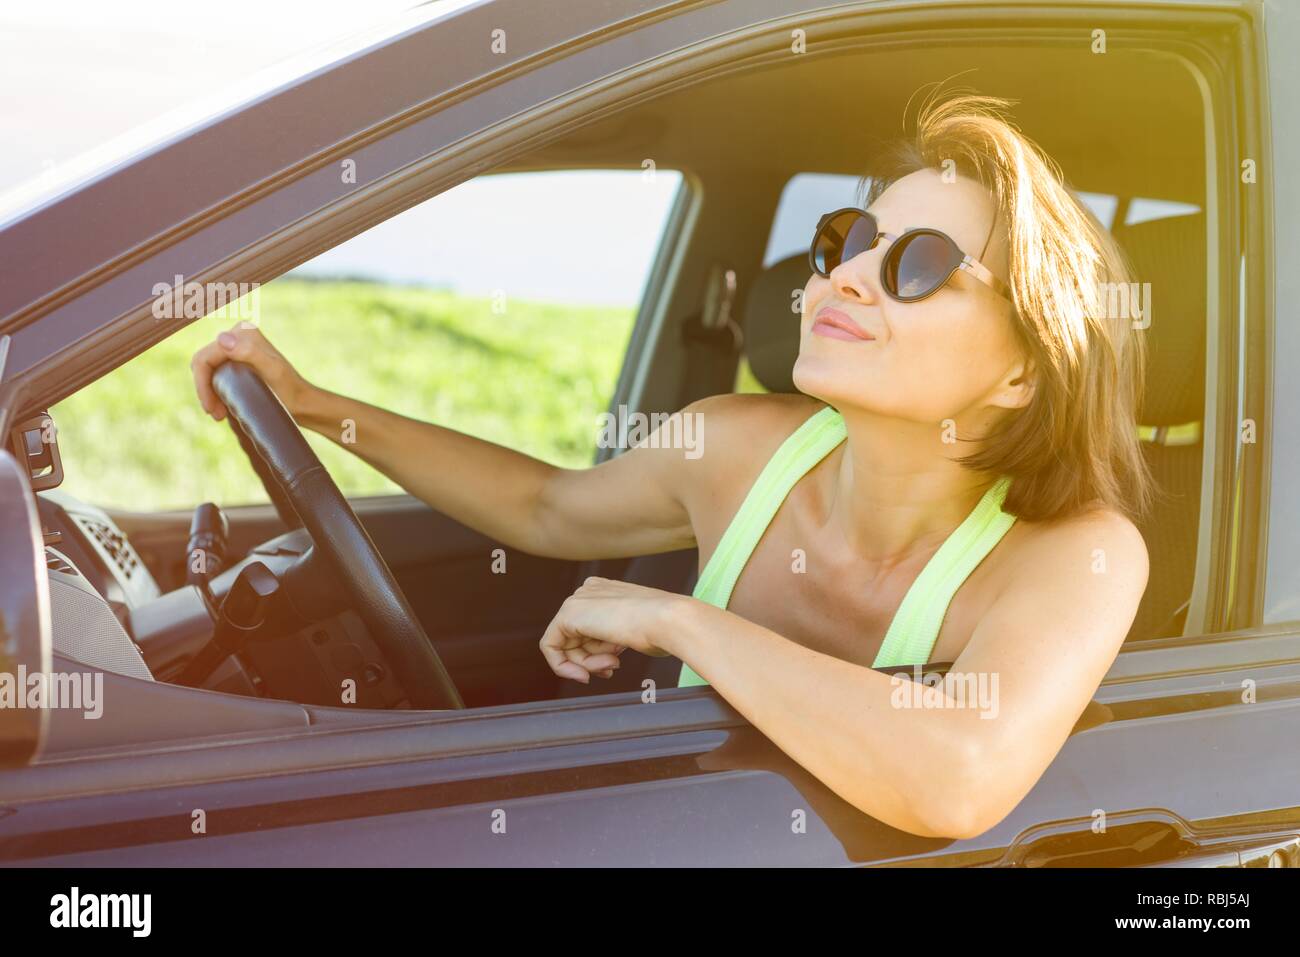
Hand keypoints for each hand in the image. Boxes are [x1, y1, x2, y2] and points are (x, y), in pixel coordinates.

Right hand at [191, 321, 311, 420]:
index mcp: (243, 333)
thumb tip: (222, 339)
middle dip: (205, 390)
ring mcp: (238, 347)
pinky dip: (216, 391)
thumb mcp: (273, 371)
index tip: (211, 409)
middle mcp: (239, 335)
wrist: (303, 402)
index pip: (205, 358)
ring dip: (209, 393)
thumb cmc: (290, 391)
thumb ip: (250, 352)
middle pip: (204, 363)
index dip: (202, 385)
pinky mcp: (238, 360)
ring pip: (208, 370)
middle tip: (216, 414)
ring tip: (220, 415)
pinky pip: (216, 373)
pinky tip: (223, 408)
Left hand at [539, 577, 682, 683]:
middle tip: (611, 670)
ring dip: (589, 664)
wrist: (668, 620)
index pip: (590, 629)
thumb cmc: (663, 630)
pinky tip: (584, 674)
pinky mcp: (567, 614)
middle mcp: (589, 590)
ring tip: (612, 664)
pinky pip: (551, 647)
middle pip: (577, 638)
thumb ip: (614, 637)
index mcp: (606, 590)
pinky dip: (564, 667)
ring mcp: (577, 600)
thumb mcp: (637, 632)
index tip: (611, 667)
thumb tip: (604, 653)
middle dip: (591, 660)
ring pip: (568, 645)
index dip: (597, 654)